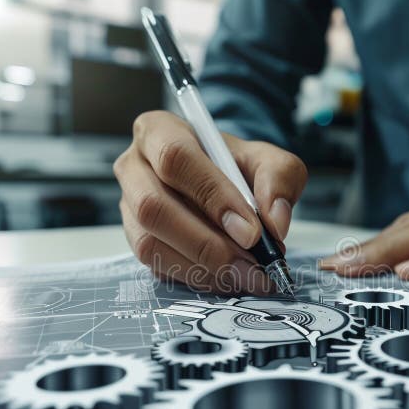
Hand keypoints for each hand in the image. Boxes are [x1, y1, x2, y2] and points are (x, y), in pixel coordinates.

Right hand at [114, 111, 307, 293]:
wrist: (225, 184)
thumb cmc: (240, 168)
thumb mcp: (270, 161)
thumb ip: (279, 180)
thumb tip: (274, 222)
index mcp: (160, 130)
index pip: (176, 159)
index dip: (213, 197)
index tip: (251, 232)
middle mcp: (134, 167)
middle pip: (154, 207)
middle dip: (207, 243)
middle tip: (252, 264)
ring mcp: (129, 207)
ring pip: (150, 243)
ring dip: (202, 266)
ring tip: (246, 275)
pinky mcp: (135, 240)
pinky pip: (157, 265)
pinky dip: (196, 277)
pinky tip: (228, 278)